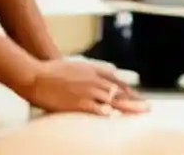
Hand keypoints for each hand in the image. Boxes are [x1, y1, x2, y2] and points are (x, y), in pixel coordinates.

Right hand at [18, 59, 149, 114]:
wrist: (35, 75)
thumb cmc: (51, 71)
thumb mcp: (74, 66)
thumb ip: (88, 71)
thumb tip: (98, 75)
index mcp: (92, 70)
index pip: (116, 80)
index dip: (129, 90)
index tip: (139, 97)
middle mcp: (93, 79)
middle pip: (119, 90)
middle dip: (134, 100)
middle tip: (148, 107)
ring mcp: (86, 91)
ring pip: (112, 99)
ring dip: (127, 107)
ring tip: (140, 114)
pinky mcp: (78, 102)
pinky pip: (97, 109)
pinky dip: (108, 114)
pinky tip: (116, 118)